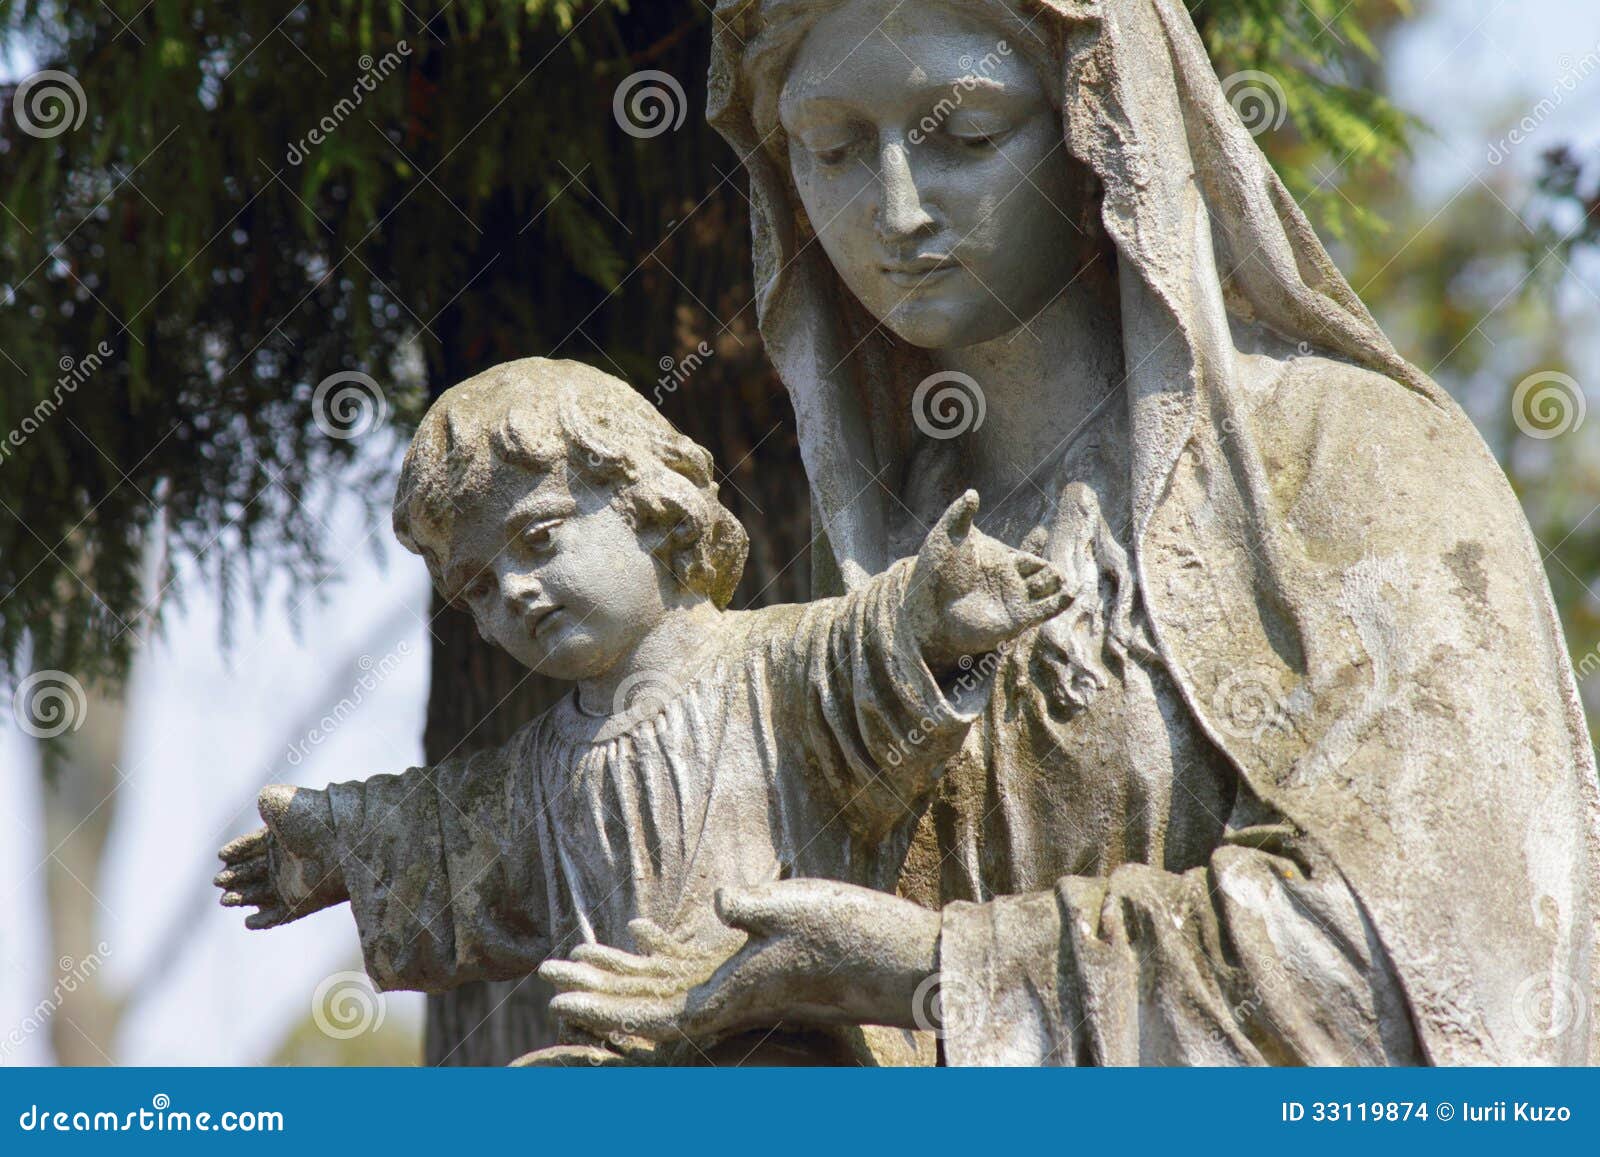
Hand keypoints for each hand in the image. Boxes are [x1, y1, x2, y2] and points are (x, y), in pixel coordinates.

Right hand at [215, 785, 345, 928]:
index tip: (222, 856)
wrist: (341, 845)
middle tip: (219, 881)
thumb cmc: (310, 821)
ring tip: (226, 900)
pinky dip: (264, 921)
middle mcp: (287, 860)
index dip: (236, 851)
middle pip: (252, 870)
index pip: (252, 846)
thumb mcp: (283, 804)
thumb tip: (261, 801)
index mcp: (282, 837)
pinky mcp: (303, 903)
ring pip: (261, 894)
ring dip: (242, 898)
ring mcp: (294, 883)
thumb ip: (266, 803)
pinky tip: (248, 922)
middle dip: (234, 876)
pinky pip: (280, 916)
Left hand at [541, 879, 940, 1045]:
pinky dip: (661, 949)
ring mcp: (741, 983)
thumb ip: (748, 908)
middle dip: (595, 987)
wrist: (905, 960)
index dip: (601, 1007)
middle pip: (645, 1000)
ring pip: (665, 982)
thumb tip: (717, 903)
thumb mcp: (795, 912)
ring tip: (576, 951)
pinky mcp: (756, 967)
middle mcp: (729, 997)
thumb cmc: (854, 937)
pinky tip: (639, 930)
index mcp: (729, 994)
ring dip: (620, 968)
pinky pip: (695, 963)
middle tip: (544, 972)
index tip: (557, 1001)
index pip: (649, 1012)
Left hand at [905, 491, 1071, 670]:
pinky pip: (1044, 611)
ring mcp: (1014, 600)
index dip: (1035, 545)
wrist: (929, 606)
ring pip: (1046, 590)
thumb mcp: (947, 537)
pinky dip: (1060, 603)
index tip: (1041, 532)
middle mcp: (1010, 581)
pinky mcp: (1016, 619)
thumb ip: (959, 514)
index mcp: (999, 561)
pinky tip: (1071, 594)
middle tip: (1054, 570)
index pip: (1026, 553)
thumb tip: (971, 492)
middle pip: (1041, 573)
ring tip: (1063, 578)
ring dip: (1057, 584)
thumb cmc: (936, 572)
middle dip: (1049, 570)